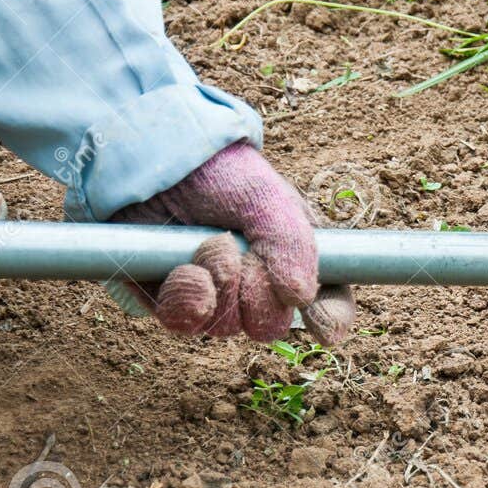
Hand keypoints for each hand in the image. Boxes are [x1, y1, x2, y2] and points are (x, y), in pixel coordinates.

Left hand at [110, 143, 355, 343]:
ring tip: (207, 242)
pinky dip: (186, 299)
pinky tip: (185, 268)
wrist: (156, 161)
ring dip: (218, 284)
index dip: (331, 318)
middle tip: (238, 247)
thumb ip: (292, 244)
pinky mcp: (171, 300)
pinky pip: (184, 323)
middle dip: (255, 292)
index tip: (321, 321)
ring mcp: (214, 297)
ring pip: (226, 327)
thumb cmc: (220, 173)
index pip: (328, 305)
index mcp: (296, 261)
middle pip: (270, 325)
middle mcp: (258, 287)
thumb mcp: (268, 198)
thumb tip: (300, 298)